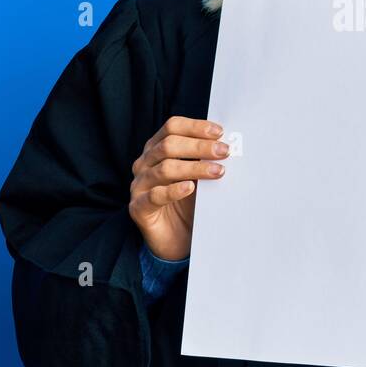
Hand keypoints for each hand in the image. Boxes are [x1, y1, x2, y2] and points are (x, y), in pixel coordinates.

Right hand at [129, 116, 230, 261]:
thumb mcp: (198, 177)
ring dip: (194, 168)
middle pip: (168, 146)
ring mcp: (139, 185)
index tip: (219, 132)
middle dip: (199, 146)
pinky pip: (155, 196)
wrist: (175, 239)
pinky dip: (174, 190)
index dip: (195, 127)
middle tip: (224, 151)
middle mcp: (144, 163)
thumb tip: (227, 146)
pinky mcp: (138, 208)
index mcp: (157, 149)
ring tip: (217, 171)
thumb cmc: (188, 203)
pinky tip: (190, 188)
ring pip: (164, 169)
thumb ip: (205, 160)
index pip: (172, 127)